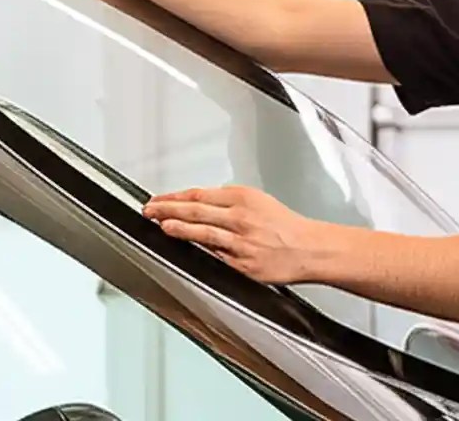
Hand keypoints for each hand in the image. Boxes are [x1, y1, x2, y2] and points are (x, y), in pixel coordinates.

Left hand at [142, 186, 326, 284]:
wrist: (309, 248)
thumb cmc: (286, 226)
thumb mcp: (258, 201)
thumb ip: (228, 202)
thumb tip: (199, 205)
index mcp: (242, 198)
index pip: (199, 194)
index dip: (174, 197)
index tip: (158, 199)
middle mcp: (240, 217)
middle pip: (196, 209)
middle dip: (168, 209)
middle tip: (150, 210)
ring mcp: (241, 241)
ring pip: (203, 232)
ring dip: (178, 228)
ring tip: (162, 225)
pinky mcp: (243, 263)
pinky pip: (215, 256)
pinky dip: (197, 251)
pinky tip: (185, 250)